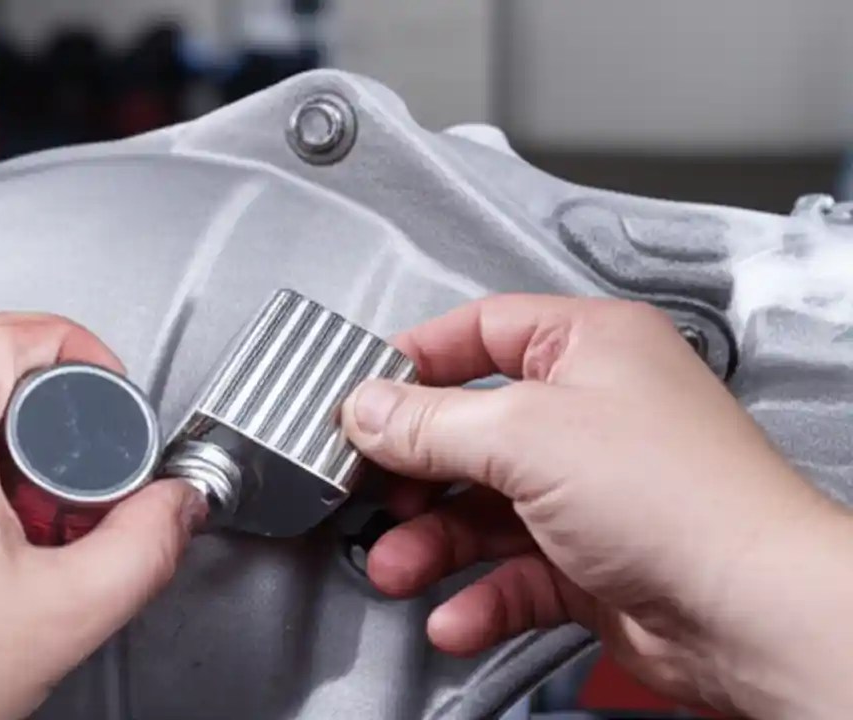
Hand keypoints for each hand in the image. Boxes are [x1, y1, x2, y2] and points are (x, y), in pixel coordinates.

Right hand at [341, 295, 852, 716]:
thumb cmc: (678, 499)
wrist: (752, 612)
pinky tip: (456, 618)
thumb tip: (363, 407)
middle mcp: (589, 412)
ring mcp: (590, 490)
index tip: (359, 397)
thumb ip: (430, 422)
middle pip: (469, 430)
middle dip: (414, 473)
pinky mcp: (591, 560)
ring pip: (483, 509)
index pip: (481, 331)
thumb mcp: (525, 435)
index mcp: (588, 347)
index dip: (415, 362)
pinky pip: (512, 572)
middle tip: (370, 494)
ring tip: (397, 568)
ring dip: (432, 544)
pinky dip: (478, 596)